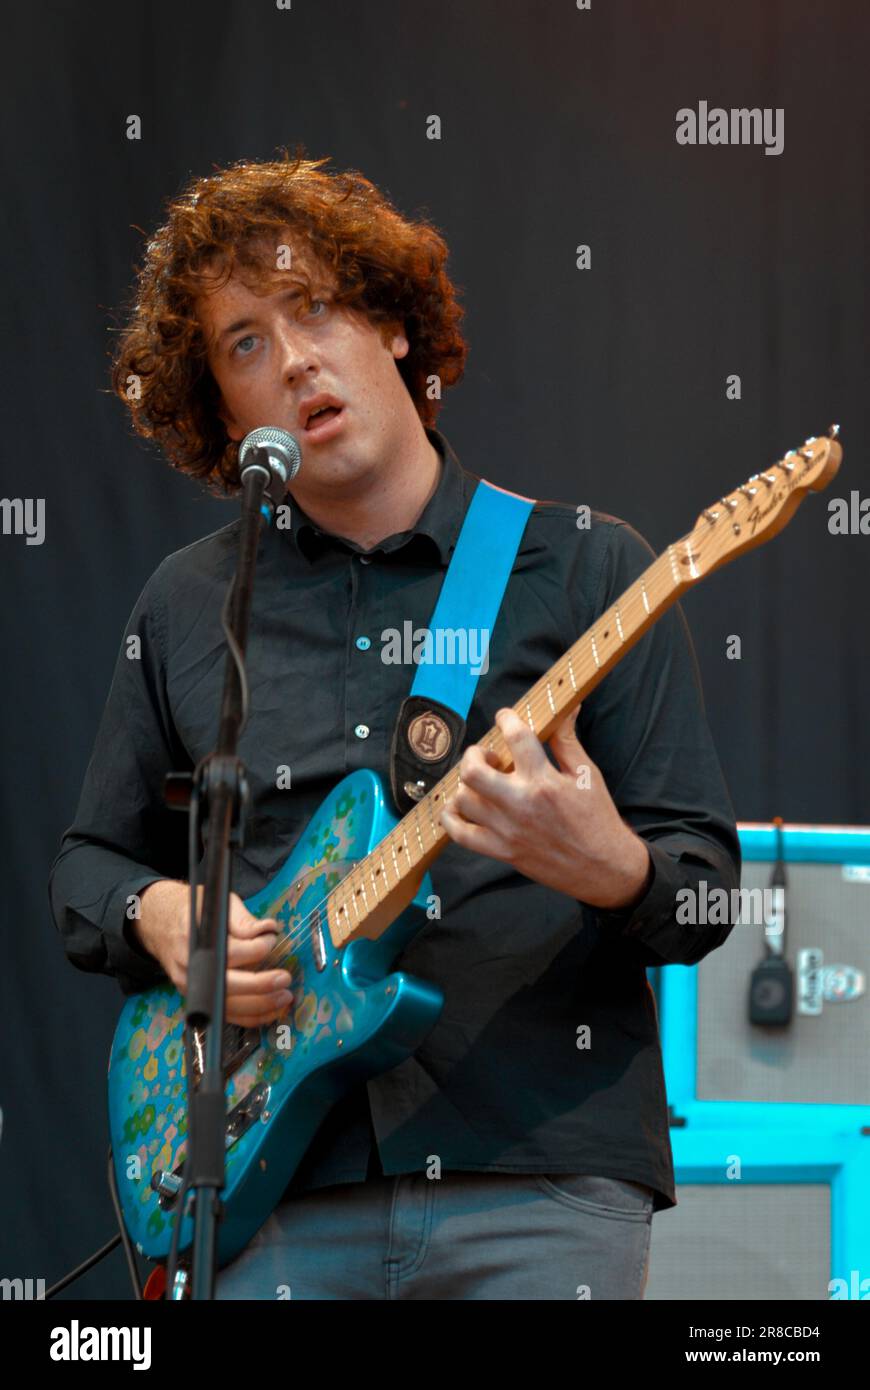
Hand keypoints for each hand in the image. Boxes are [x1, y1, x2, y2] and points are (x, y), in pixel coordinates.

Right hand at [132, 880, 293, 1026]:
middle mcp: (189, 967)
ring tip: (284, 997)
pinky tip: (270, 1010)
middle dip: (260, 985)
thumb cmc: (192, 912)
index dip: (256, 948)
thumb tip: (267, 930)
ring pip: (227, 1006)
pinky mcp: (196, 998)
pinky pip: (224, 1014)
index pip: (229, 952)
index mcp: (193, 938)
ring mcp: (190, 987)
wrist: (161, 925)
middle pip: (227, 984)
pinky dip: (249, 1017)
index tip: (271, 938)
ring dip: (260, 1005)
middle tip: (284, 978)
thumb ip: (241, 919)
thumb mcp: (216, 903)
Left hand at [439, 707, 651, 909]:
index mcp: (544, 781)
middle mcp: (521, 804)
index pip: (516, 737)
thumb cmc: (597, 819)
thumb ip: (567, 740)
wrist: (603, 867)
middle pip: (473, 771)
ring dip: (466, 785)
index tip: (505, 717)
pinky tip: (462, 807)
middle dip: (474, 754)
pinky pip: (460, 834)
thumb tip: (568, 708)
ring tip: (481, 782)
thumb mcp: (587, 774)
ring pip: (463, 799)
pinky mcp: (501, 851)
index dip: (506, 719)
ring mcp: (507, 830)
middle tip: (488, 755)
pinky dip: (452, 818)